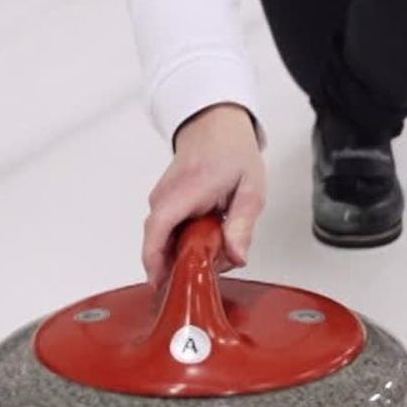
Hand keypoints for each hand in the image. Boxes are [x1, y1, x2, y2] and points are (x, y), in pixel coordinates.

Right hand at [143, 104, 264, 284]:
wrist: (215, 124)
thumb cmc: (232, 151)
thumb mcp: (251, 188)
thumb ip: (243, 225)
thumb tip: (236, 257)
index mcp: (188, 190)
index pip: (159, 229)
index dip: (155, 260)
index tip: (162, 283)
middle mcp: (166, 195)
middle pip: (159, 243)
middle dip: (180, 264)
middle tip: (213, 264)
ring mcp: (160, 198)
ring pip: (163, 239)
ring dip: (184, 252)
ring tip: (216, 245)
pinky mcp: (161, 202)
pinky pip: (165, 231)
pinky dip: (182, 241)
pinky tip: (206, 237)